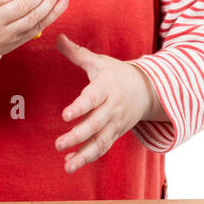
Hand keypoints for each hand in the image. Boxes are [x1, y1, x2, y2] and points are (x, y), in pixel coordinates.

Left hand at [54, 34, 158, 172]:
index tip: (65, 115)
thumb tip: (57, 37)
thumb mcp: (99, 61)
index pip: (92, 99)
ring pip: (100, 142)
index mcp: (106, 88)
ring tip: (67, 166)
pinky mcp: (115, 134)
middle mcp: (111, 108)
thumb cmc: (116, 74)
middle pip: (95, 125)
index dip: (79, 107)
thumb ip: (76, 53)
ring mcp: (115, 123)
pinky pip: (102, 148)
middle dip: (77, 136)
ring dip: (83, 155)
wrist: (146, 90)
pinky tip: (71, 163)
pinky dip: (88, 157)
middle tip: (58, 144)